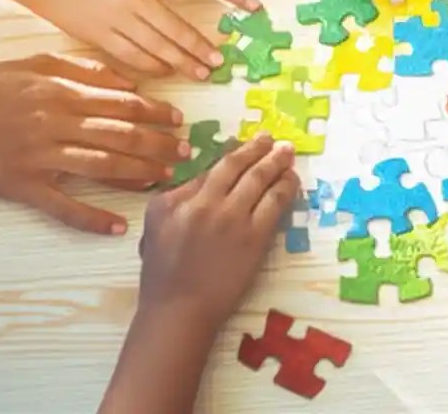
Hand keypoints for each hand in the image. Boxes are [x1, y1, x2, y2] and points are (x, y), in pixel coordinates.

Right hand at [0, 55, 185, 233]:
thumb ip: (82, 70)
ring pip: (102, 167)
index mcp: (62, 93)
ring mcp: (40, 158)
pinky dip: (92, 218)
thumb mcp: (34, 63)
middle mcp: (56, 124)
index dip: (155, 114)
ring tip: (165, 179)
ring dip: (138, 174)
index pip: (121, 104)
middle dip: (159, 144)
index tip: (179, 121)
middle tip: (185, 152)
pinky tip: (117, 227)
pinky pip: (63, 207)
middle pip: (120, 136)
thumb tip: (127, 80)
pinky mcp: (23, 187)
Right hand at [30, 0, 259, 79]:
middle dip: (201, 48)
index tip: (253, 6)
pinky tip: (166, 71)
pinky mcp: (99, 37)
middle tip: (219, 63)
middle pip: (178, 29)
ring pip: (158, 48)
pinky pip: (132, 57)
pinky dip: (152, 66)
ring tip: (201, 73)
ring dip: (182, 63)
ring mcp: (117, 19)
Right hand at [139, 135, 296, 324]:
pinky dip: (285, 188)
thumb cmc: (163, 274)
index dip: (233, 155)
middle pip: (236, 167)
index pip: (210, 170)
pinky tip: (292, 180)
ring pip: (259, 180)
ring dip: (276, 163)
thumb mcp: (155, 229)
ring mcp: (232, 219)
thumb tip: (205, 181)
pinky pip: (274, 204)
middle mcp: (204, 203)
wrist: (179, 310)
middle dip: (256, 148)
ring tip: (287, 152)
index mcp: (176, 200)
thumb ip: (178, 200)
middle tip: (271, 138)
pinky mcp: (254, 237)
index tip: (246, 146)